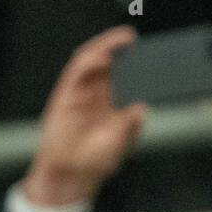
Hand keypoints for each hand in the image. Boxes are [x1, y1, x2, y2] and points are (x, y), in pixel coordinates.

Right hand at [23, 26, 146, 206]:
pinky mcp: (64, 96)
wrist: (70, 175)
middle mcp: (95, 93)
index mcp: (111, 101)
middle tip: (131, 37)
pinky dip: (89, 62)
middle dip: (117, 45)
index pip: (121, 73)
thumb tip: (142, 109)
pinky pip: (75, 72)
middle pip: (106, 60)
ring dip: (104, 46)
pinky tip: (103, 58)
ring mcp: (79, 93)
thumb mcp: (120, 142)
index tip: (146, 51)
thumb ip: (130, 126)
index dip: (131, 60)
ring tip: (120, 40)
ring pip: (90, 60)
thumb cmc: (94, 160)